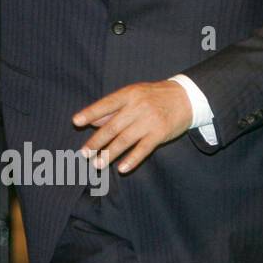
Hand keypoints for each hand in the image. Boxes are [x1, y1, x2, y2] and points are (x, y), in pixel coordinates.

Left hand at [73, 80, 192, 173]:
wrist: (186, 97)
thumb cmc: (154, 96)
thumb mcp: (133, 95)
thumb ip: (113, 108)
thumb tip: (91, 121)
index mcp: (128, 94)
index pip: (105, 104)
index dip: (90, 113)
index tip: (76, 121)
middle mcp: (138, 107)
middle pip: (112, 126)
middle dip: (96, 141)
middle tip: (84, 153)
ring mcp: (149, 121)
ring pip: (125, 140)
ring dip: (109, 153)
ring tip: (97, 164)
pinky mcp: (160, 133)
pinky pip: (143, 149)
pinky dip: (132, 160)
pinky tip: (121, 168)